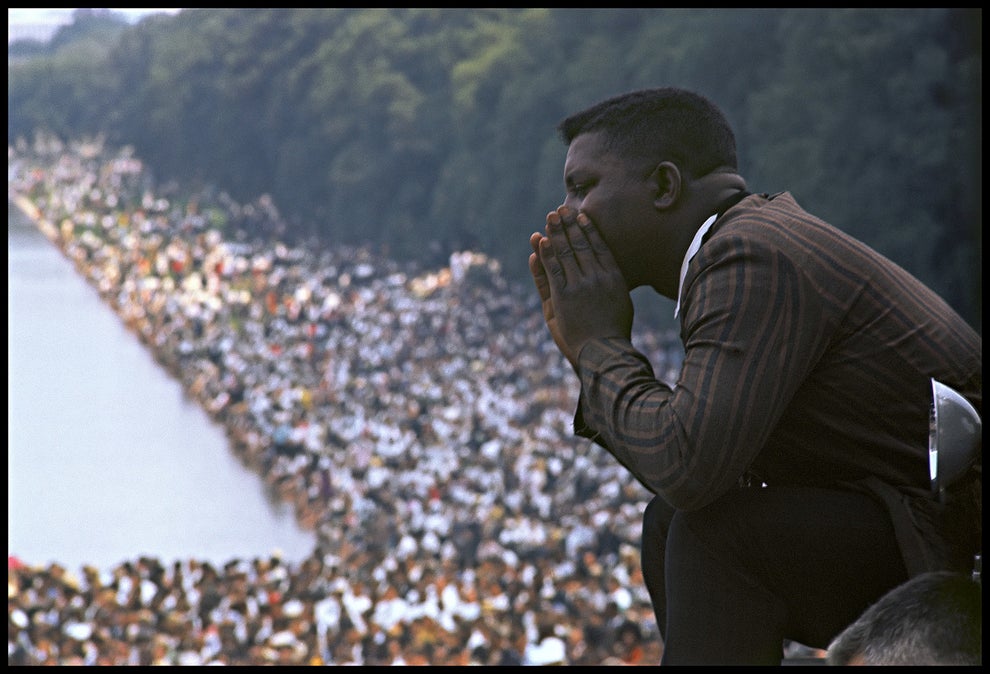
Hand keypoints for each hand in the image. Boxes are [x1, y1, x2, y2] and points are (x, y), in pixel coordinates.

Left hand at [528, 206, 632, 369]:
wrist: (605, 352)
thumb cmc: (614, 331)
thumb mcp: (620, 302)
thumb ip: (612, 282)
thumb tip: (608, 268)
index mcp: (614, 277)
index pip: (599, 246)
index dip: (588, 229)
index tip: (580, 215)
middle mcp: (598, 277)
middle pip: (581, 245)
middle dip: (569, 225)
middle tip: (560, 209)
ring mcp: (580, 286)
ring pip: (566, 253)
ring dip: (556, 233)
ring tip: (550, 217)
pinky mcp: (564, 297)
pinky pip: (553, 270)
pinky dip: (546, 254)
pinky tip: (541, 241)